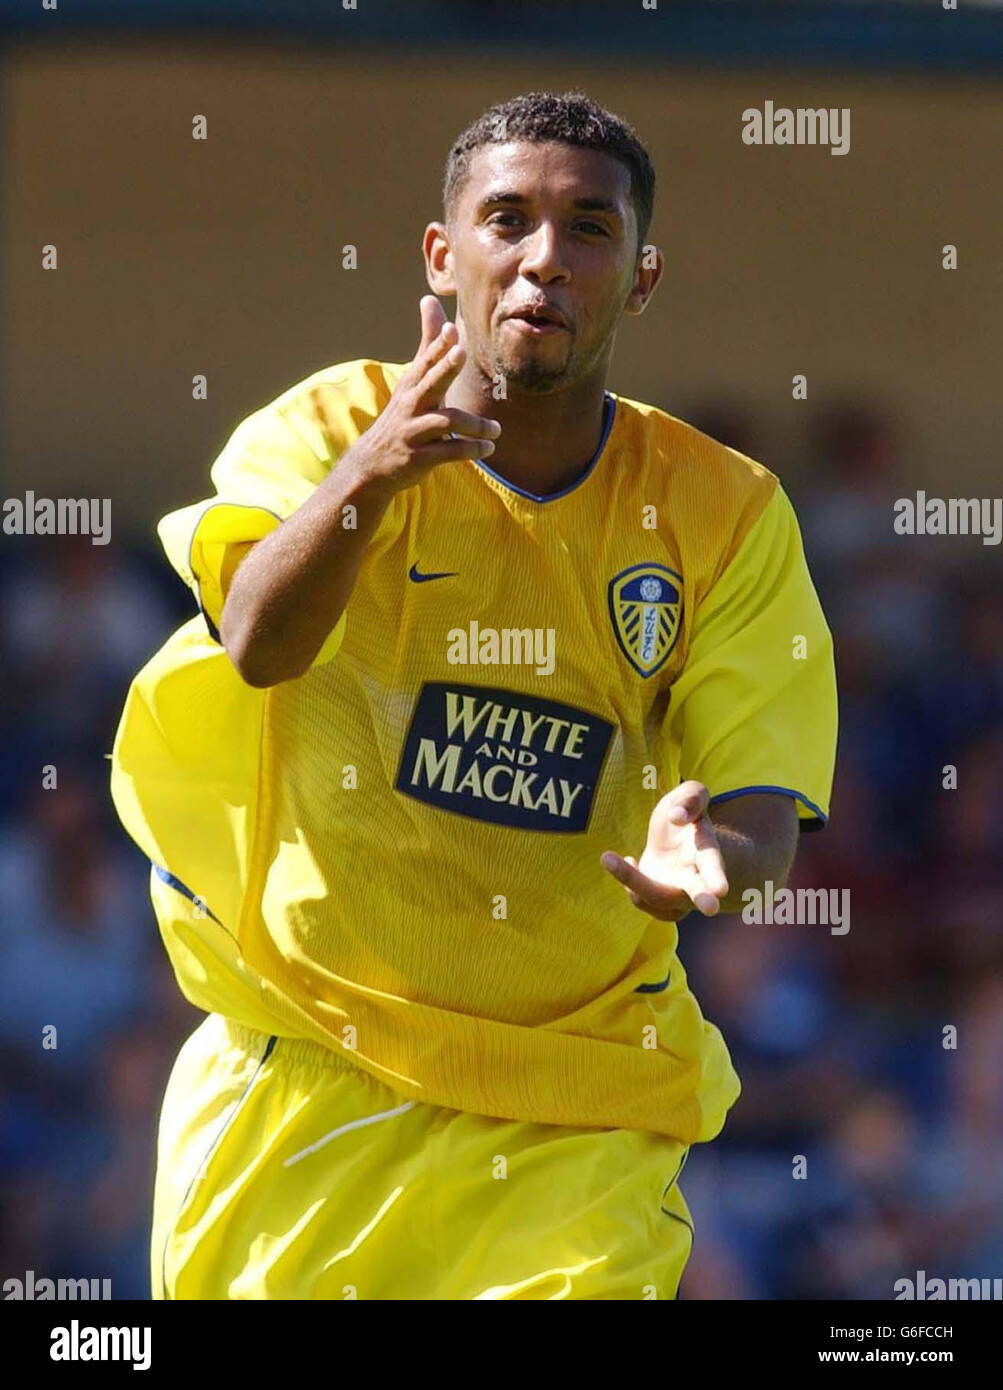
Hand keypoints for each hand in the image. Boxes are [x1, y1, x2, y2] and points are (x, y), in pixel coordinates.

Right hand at [348, 295, 500, 493]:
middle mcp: (411, 404)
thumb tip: (429, 298)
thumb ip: (428, 344)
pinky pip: (448, 451)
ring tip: (496, 430)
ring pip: (445, 421)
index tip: (452, 329)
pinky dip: (470, 449)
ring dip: (474, 425)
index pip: (425, 359)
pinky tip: (488, 448)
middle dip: (444, 366)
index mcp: (412, 384)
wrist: (373, 464)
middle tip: (462, 352)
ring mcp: (414, 431)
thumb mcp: (412, 380)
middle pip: (429, 381)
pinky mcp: (419, 457)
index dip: (438, 344)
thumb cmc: (402, 416)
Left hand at [601, 780, 728, 919]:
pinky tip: (630, 860)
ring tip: (607, 857)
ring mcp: (679, 895)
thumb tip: (676, 817)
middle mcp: (697, 878)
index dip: (717, 876)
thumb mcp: (692, 794)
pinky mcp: (658, 903)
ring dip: (631, 881)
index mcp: (708, 851)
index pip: (713, 863)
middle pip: (699, 892)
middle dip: (703, 899)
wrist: (675, 842)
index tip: (721, 890)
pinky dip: (628, 880)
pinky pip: (640, 899)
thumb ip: (691, 798)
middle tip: (710, 908)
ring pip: (657, 898)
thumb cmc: (686, 814)